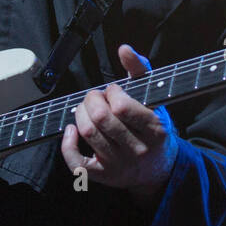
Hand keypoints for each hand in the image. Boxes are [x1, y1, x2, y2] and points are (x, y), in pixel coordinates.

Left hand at [61, 44, 178, 205]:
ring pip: (88, 133)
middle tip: (96, 97)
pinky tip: (71, 130)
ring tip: (86, 109)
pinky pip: (76, 163)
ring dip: (80, 114)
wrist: (158, 168)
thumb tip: (124, 49)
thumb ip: (139, 70)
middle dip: (92, 100)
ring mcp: (119, 166)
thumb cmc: (152, 126)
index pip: (123, 107)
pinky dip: (67, 144)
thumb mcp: (153, 98)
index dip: (111, 92)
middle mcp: (139, 151)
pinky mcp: (103, 176)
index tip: (113, 91)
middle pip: (101, 119)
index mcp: (155, 131)